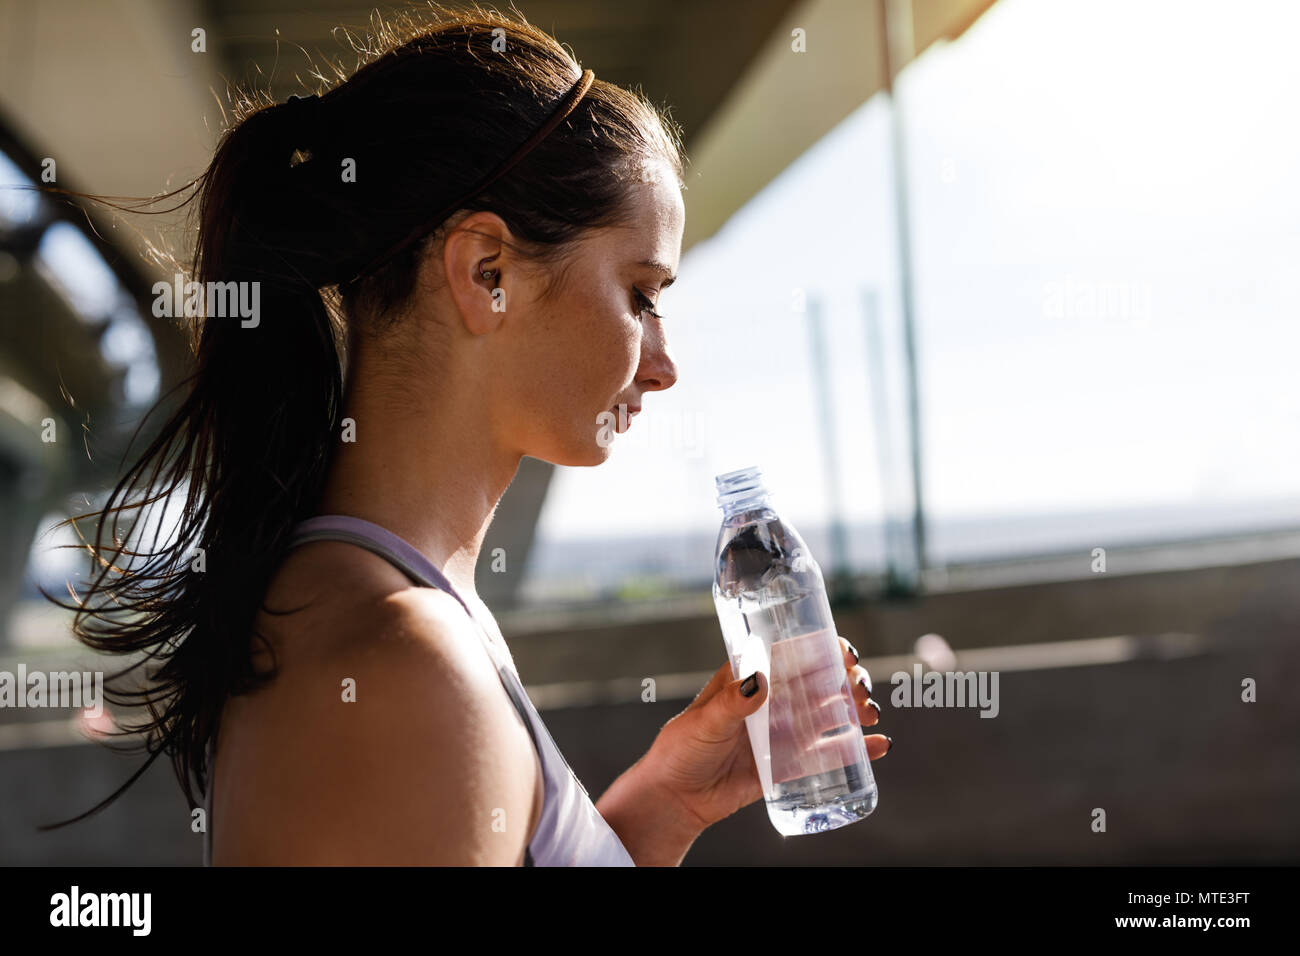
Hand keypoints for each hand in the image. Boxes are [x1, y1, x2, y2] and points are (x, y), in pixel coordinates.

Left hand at [638, 635, 890, 833]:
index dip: (820, 648)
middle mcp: (770, 701)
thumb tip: (759, 680)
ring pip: (828, 714)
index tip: (844, 650)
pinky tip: (878, 746)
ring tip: (871, 714)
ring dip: (855, 709)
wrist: (675, 799)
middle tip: (860, 688)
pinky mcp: (788, 764)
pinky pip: (826, 753)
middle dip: (845, 680)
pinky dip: (855, 748)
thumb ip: (731, 703)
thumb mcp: (704, 722)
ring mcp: (782, 732)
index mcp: (748, 679)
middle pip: (817, 682)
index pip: (790, 654)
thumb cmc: (680, 750)